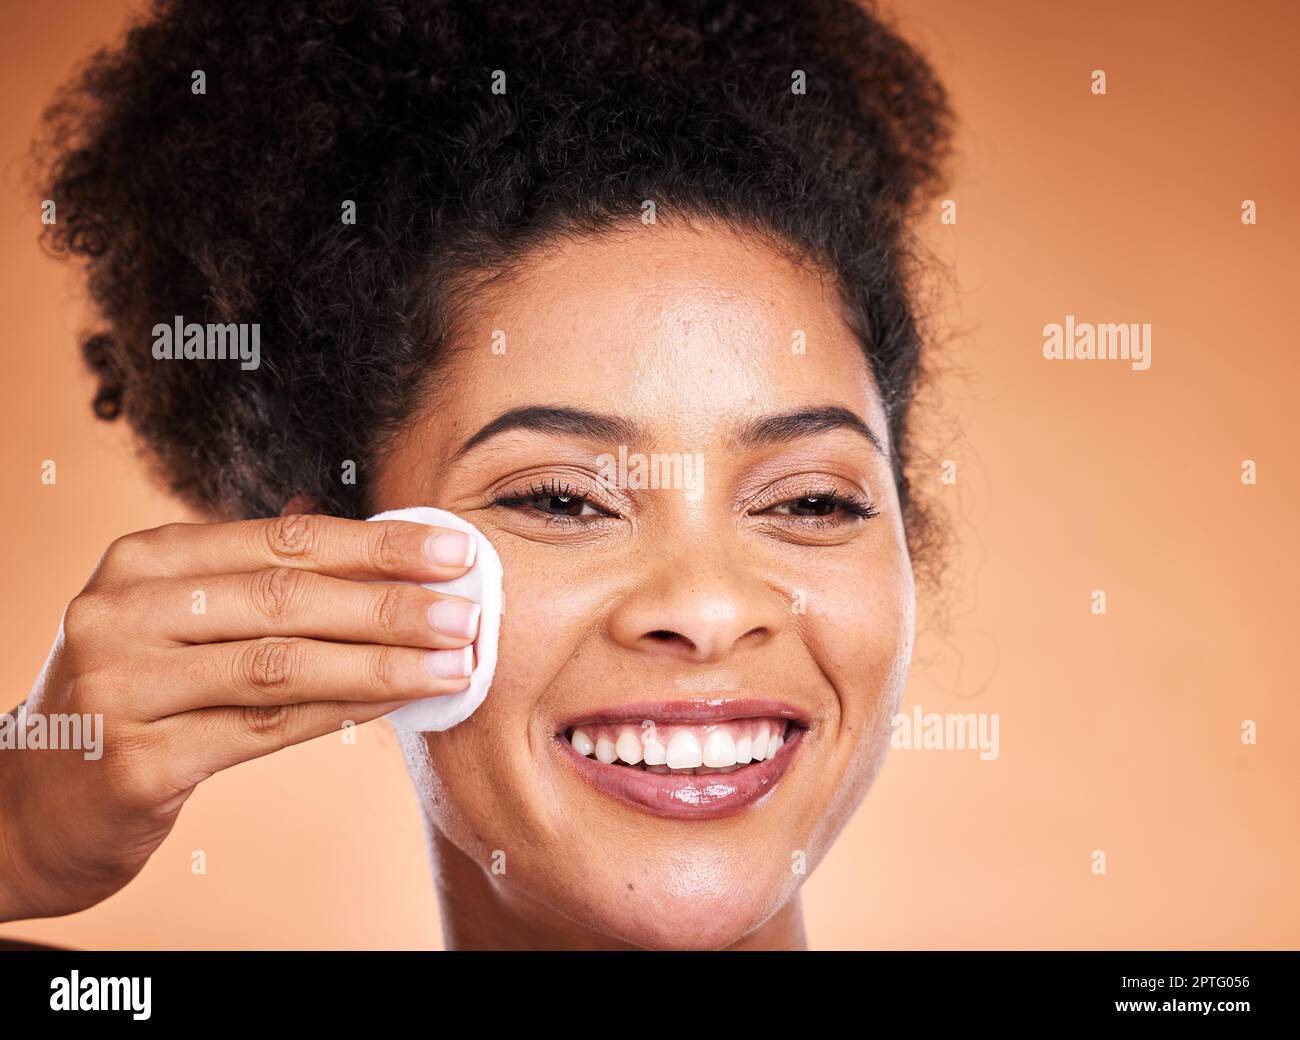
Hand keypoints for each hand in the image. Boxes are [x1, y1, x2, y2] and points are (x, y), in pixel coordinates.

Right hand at [0, 514, 479, 921]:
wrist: (37, 797)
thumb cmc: (133, 690)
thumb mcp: (172, 613)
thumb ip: (250, 570)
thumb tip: (350, 521)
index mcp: (142, 559)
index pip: (281, 541)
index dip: (376, 545)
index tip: (453, 551)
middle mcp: (123, 611)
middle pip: (288, 599)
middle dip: (393, 604)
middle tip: (470, 610)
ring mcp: (123, 687)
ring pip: (283, 666)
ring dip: (383, 663)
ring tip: (455, 662)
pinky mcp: (139, 760)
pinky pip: (266, 730)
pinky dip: (343, 711)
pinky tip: (398, 702)